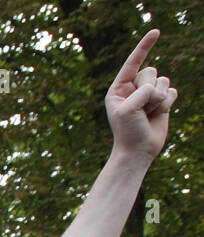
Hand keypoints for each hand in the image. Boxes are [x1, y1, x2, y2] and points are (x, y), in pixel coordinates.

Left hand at [106, 29, 176, 162]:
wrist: (138, 150)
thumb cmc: (127, 131)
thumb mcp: (128, 109)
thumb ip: (142, 92)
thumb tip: (158, 86)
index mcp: (118, 88)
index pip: (132, 62)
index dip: (144, 46)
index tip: (156, 31)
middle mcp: (133, 89)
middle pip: (151, 72)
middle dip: (148, 90)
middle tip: (140, 109)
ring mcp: (148, 94)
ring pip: (163, 81)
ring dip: (158, 100)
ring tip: (147, 114)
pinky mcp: (161, 100)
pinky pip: (172, 91)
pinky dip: (167, 104)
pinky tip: (158, 114)